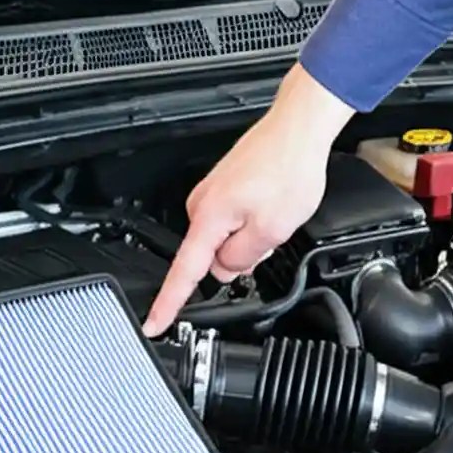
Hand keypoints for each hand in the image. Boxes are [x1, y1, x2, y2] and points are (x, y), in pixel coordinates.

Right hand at [142, 64, 354, 335]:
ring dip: (252, 236)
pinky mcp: (227, 187)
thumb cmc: (288, 168)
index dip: (169, 304)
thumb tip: (225, 268)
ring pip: (228, 238)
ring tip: (275, 211)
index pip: (184, 273)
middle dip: (241, 257)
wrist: (298, 129)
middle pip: (213, 256)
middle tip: (271, 232)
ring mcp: (214, 193)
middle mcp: (202, 204)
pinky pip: (235, 219)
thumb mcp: (272, 229)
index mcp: (208, 217)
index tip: (154, 324)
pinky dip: (255, 220)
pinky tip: (273, 204)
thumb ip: (243, 258)